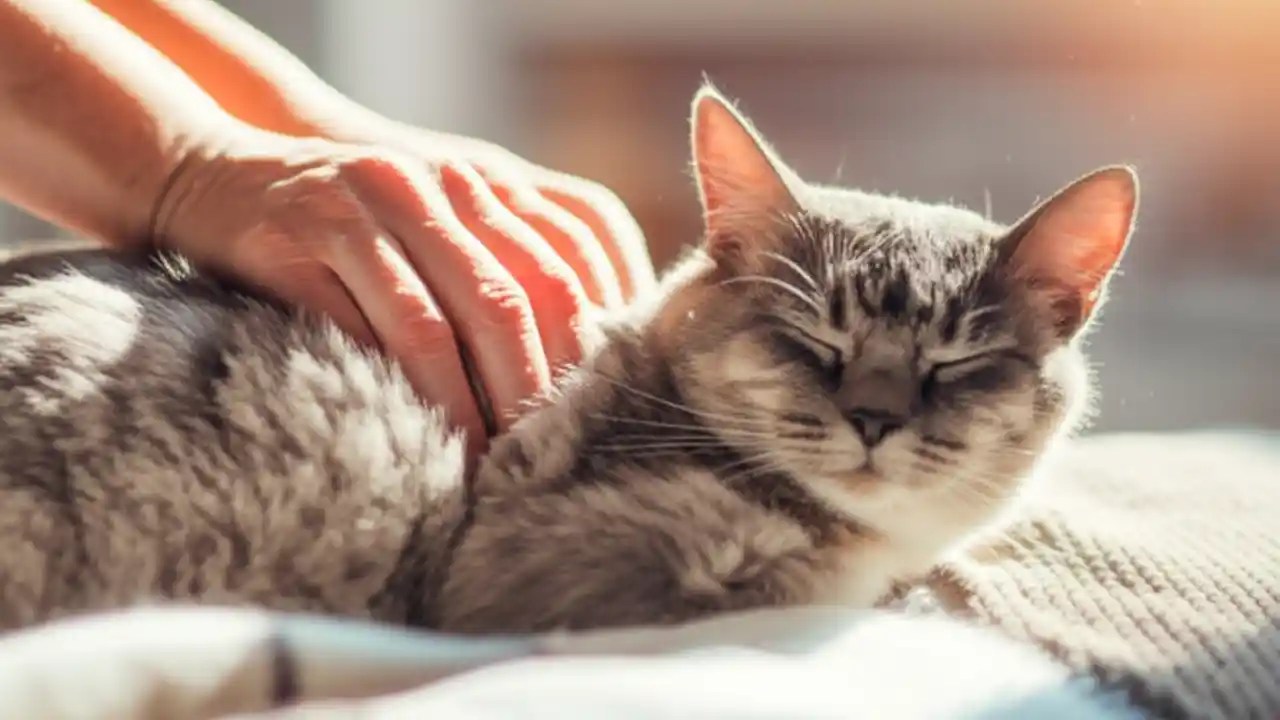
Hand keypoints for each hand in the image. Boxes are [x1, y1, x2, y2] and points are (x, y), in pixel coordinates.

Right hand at [153, 127, 651, 459]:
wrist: (213, 172)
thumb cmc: (347, 222)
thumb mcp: (430, 220)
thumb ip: (501, 265)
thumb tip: (585, 351)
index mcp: (479, 180)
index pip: (568, 260)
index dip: (590, 340)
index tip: (598, 410)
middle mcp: (433, 183)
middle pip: (516, 296)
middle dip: (538, 387)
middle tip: (548, 458)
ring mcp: (363, 206)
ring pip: (441, 321)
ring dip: (473, 404)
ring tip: (490, 464)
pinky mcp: (298, 238)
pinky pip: (364, 328)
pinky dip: (402, 392)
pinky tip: (419, 438)